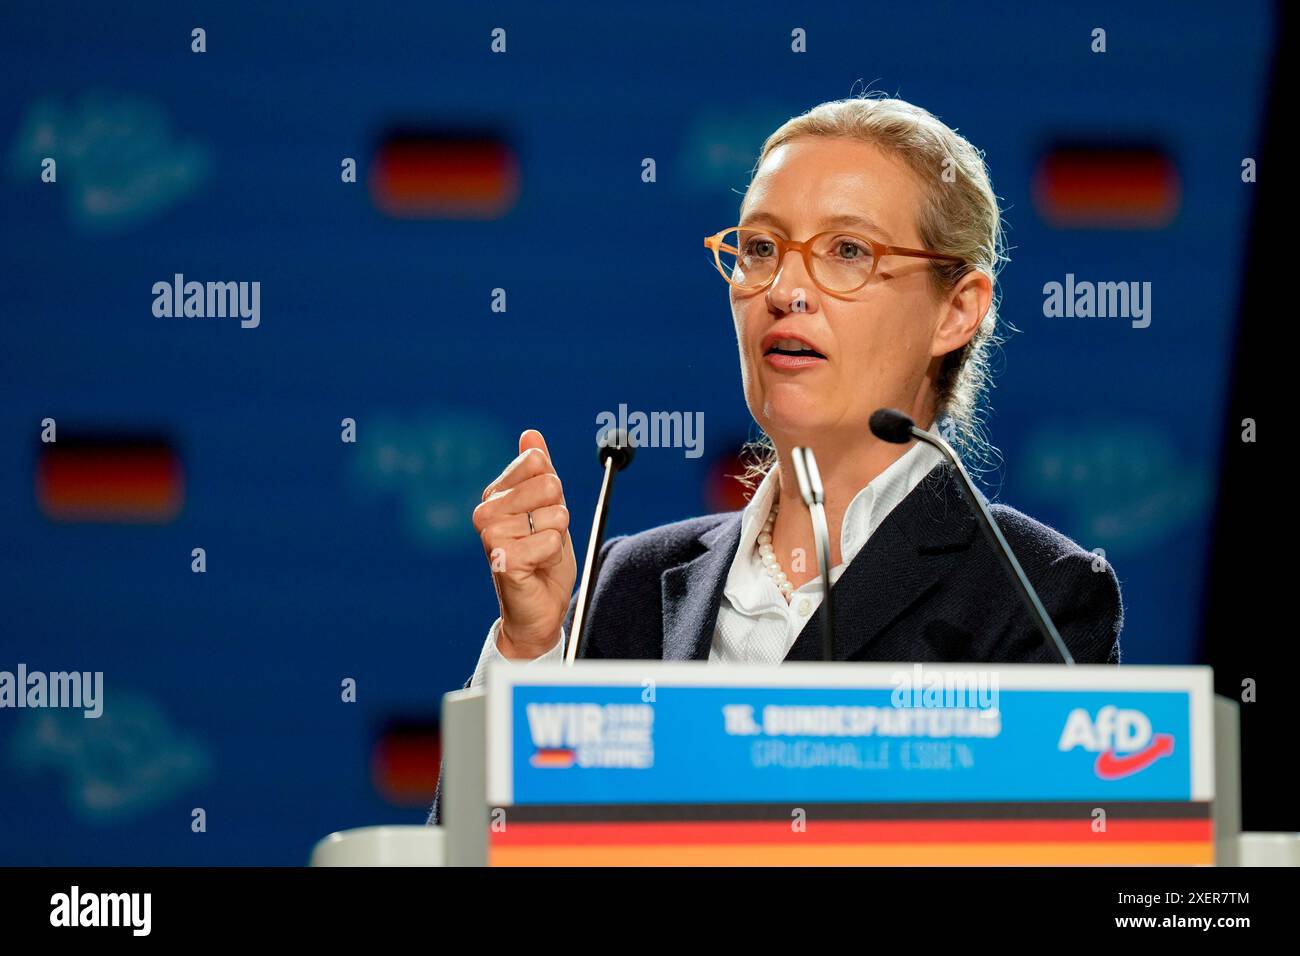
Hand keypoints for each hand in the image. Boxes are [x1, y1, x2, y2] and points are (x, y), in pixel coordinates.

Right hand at [474, 429, 575, 658]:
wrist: (537, 608)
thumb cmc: (542, 558)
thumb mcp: (548, 507)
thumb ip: (540, 472)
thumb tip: (530, 434)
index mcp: (495, 494)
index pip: (538, 463)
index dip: (554, 490)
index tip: (541, 514)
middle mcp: (486, 511)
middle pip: (550, 485)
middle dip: (558, 515)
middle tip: (542, 538)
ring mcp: (491, 535)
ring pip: (556, 515)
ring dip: (557, 539)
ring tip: (539, 556)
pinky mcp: (503, 559)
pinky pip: (551, 541)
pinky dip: (553, 557)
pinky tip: (536, 569)